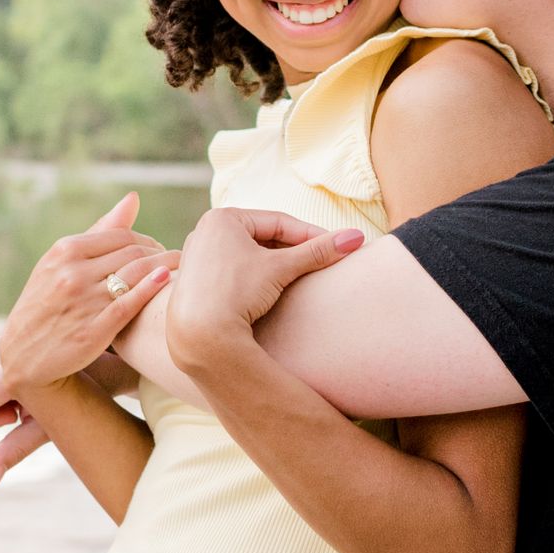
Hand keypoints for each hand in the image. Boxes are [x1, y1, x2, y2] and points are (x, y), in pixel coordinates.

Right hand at [0, 193, 177, 396]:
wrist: (23, 355)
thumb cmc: (47, 303)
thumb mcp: (62, 262)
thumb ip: (99, 232)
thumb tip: (134, 199)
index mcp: (64, 251)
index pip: (122, 235)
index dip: (148, 241)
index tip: (160, 250)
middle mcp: (72, 273)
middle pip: (133, 253)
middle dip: (160, 254)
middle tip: (175, 262)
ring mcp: (82, 301)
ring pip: (136, 274)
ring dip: (166, 267)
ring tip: (182, 271)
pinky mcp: (92, 330)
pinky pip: (130, 303)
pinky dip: (152, 288)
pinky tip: (166, 281)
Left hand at [169, 207, 363, 375]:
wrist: (199, 335)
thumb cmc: (236, 293)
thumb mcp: (281, 268)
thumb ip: (318, 251)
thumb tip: (357, 238)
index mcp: (222, 217)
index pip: (279, 222)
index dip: (311, 234)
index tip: (336, 246)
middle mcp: (205, 230)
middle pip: (263, 237)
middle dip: (293, 250)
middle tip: (321, 261)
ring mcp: (198, 256)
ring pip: (249, 254)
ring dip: (276, 264)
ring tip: (301, 277)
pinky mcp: (196, 280)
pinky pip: (234, 270)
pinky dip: (256, 277)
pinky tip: (272, 291)